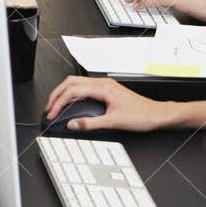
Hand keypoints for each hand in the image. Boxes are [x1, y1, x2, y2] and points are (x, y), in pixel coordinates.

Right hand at [43, 75, 169, 132]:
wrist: (156, 114)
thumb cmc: (141, 116)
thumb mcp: (113, 122)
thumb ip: (90, 124)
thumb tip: (72, 124)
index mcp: (102, 88)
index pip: (72, 91)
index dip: (59, 102)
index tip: (52, 113)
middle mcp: (102, 83)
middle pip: (71, 82)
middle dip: (56, 94)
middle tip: (49, 108)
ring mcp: (104, 85)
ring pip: (76, 82)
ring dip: (64, 92)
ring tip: (56, 104)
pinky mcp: (107, 89)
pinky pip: (84, 86)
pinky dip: (73, 93)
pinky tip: (71, 102)